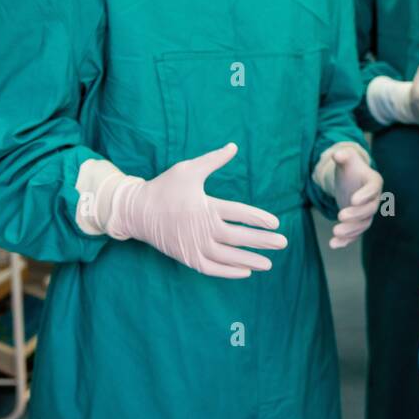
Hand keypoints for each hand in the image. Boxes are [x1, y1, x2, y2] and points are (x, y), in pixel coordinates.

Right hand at [107, 143, 286, 278]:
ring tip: (268, 264)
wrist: (136, 211)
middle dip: (262, 241)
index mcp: (206, 206)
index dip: (259, 219)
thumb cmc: (164, 187)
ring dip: (249, 260)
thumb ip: (213, 160)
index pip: (239, 213)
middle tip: (282, 243)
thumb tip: (234, 146)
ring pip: (227, 256)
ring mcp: (194, 245)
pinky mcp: (186, 257)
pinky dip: (228, 272)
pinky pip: (211, 268)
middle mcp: (202, 228)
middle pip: (238, 237)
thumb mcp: (188, 169)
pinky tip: (245, 272)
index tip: (276, 223)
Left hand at [327, 147, 381, 248]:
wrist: (348, 180)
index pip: (373, 189)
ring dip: (351, 231)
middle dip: (356, 215)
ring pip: (363, 224)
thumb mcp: (346, 158)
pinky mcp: (358, 222)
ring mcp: (366, 213)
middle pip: (370, 210)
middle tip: (341, 216)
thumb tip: (338, 154)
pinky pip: (355, 234)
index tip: (353, 200)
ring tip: (335, 233)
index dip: (365, 195)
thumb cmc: (349, 167)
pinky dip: (346, 240)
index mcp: (374, 182)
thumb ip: (343, 156)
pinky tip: (333, 245)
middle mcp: (373, 199)